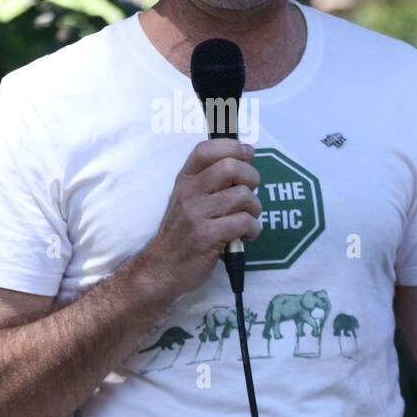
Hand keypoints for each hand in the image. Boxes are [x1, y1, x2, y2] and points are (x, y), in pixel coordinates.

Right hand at [136, 138, 262, 298]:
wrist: (161, 269)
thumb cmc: (180, 234)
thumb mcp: (185, 201)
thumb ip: (207, 183)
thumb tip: (241, 165)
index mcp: (184, 181)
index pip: (206, 149)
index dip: (232, 146)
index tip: (248, 153)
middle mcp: (189, 193)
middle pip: (231, 167)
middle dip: (251, 177)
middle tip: (252, 191)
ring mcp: (197, 214)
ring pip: (243, 196)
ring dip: (255, 208)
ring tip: (249, 218)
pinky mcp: (208, 236)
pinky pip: (244, 222)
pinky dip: (253, 229)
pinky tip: (246, 235)